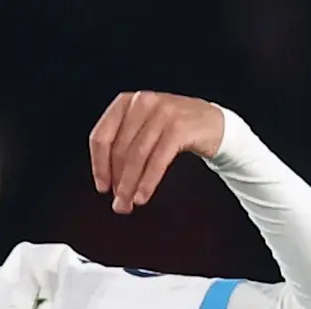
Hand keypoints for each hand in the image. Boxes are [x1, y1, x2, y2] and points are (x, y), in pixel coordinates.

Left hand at [89, 92, 226, 213]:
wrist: (212, 123)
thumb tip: (108, 185)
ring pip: (137, 156)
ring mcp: (162, 112)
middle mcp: (142, 102)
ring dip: (130, 185)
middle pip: (120, 149)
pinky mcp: (179, 127)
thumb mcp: (143, 129)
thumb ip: (124, 147)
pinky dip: (148, 181)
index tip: (102, 188)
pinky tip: (143, 196)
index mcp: (126, 102)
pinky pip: (157, 160)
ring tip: (129, 204)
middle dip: (117, 181)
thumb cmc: (173, 130)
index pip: (101, 136)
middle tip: (119, 203)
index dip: (98, 165)